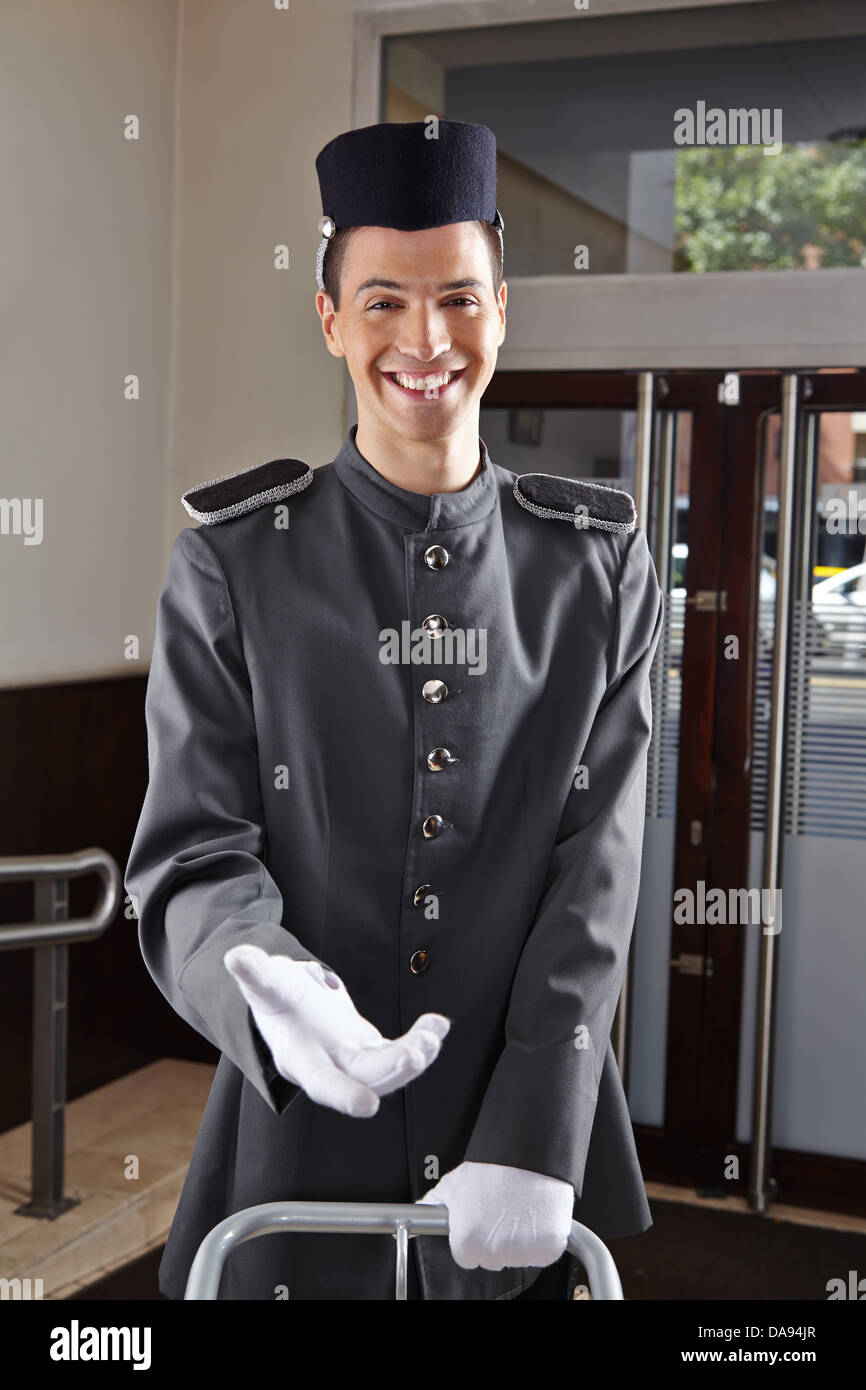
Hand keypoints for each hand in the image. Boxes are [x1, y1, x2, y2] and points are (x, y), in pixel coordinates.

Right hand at [224, 944, 449, 1117]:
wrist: (290, 1005)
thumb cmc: (275, 996)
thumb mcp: (263, 983)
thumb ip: (253, 973)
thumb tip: (235, 956)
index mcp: (300, 1057)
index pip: (321, 1081)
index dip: (343, 1094)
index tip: (366, 1106)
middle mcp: (331, 1065)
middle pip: (365, 1077)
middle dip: (393, 1068)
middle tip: (417, 1052)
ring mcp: (355, 1060)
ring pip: (389, 1069)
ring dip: (415, 1056)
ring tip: (432, 1035)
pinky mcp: (373, 1049)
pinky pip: (401, 1053)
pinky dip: (423, 1041)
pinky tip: (439, 1025)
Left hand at [417, 1161, 573, 1270]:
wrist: (525, 1152)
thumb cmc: (490, 1167)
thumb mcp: (452, 1185)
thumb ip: (431, 1207)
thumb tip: (415, 1217)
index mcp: (467, 1242)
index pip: (467, 1257)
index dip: (474, 1237)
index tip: (481, 1221)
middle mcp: (493, 1252)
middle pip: (492, 1259)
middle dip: (496, 1240)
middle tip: (501, 1211)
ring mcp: (522, 1253)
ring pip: (517, 1258)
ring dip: (519, 1241)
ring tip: (518, 1209)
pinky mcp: (547, 1249)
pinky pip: (541, 1255)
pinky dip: (541, 1240)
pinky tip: (534, 1216)